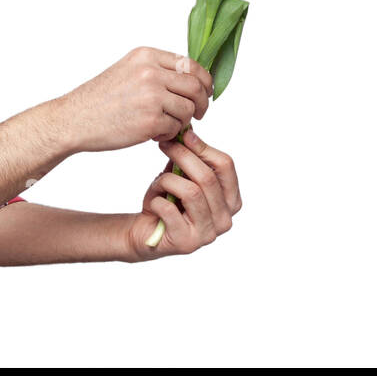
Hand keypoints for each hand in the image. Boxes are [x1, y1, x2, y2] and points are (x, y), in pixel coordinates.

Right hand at [56, 47, 213, 152]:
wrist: (74, 119)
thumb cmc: (98, 99)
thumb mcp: (128, 70)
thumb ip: (157, 70)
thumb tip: (190, 81)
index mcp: (146, 56)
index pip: (191, 64)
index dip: (204, 80)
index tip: (205, 92)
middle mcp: (151, 72)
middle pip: (196, 86)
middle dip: (201, 103)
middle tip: (198, 114)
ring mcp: (152, 96)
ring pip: (188, 109)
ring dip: (181, 121)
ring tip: (163, 125)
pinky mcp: (150, 121)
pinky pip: (175, 128)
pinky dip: (168, 134)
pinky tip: (152, 134)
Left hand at [123, 130, 240, 260]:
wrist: (145, 230)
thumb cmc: (167, 201)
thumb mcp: (180, 175)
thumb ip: (190, 158)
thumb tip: (188, 132)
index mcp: (231, 200)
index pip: (226, 166)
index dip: (204, 147)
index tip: (184, 135)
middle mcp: (225, 220)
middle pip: (207, 177)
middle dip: (183, 156)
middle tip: (164, 145)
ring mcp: (208, 234)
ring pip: (191, 192)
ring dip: (167, 181)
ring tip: (158, 183)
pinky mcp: (187, 243)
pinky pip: (170, 209)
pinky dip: (156, 200)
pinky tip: (153, 204)